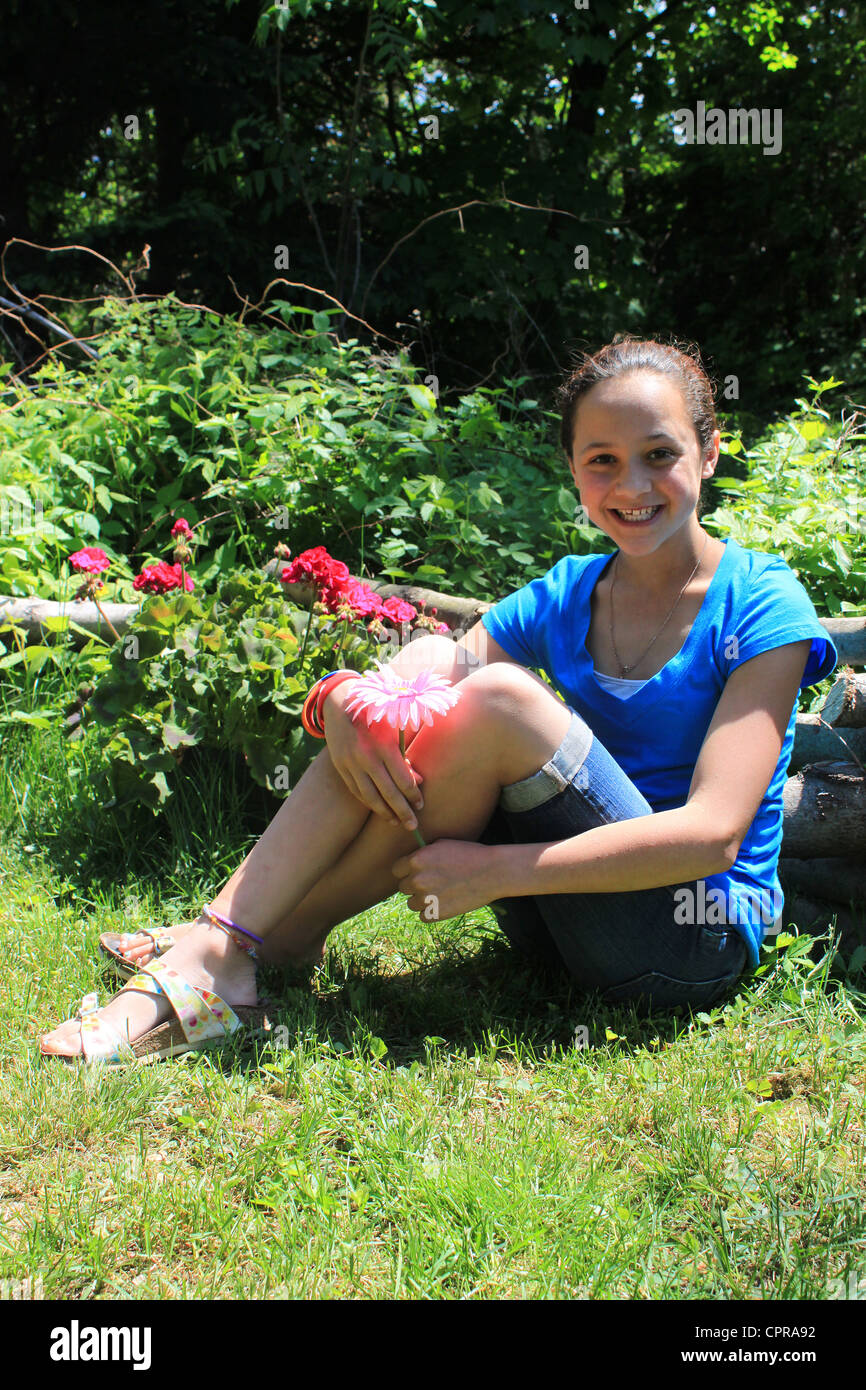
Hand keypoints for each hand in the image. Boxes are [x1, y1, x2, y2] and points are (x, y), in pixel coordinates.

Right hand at [323, 680, 423, 830]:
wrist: (340, 702)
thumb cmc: (376, 713)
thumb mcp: (394, 727)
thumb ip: (406, 754)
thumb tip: (419, 781)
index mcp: (384, 745)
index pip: (403, 779)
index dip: (413, 795)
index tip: (421, 804)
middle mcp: (366, 757)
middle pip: (388, 793)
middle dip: (402, 811)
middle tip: (413, 826)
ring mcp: (350, 764)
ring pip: (369, 796)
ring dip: (384, 813)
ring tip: (396, 823)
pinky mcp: (340, 767)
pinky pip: (356, 791)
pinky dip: (368, 803)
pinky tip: (379, 810)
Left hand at [391, 840, 500, 920]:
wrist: (493, 872)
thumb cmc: (469, 854)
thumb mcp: (442, 845)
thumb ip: (423, 854)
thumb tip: (410, 860)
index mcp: (416, 860)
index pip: (396, 870)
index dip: (406, 871)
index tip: (416, 872)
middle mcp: (417, 880)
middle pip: (403, 888)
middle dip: (415, 886)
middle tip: (433, 883)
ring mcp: (426, 898)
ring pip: (412, 904)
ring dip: (422, 900)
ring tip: (441, 893)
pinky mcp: (436, 914)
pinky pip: (423, 916)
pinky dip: (432, 912)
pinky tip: (445, 903)